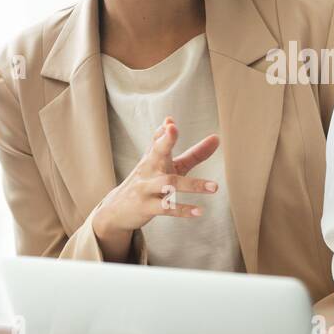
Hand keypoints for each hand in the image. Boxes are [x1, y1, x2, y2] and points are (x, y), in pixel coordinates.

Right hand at [90, 116, 219, 259]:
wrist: (117, 210)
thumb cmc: (150, 182)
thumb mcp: (169, 167)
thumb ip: (194, 154)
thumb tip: (216, 138)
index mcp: (153, 157)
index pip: (157, 139)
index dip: (163, 131)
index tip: (170, 122)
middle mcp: (148, 169)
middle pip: (156, 152)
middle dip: (165, 140)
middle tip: (172, 129)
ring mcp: (145, 188)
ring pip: (168, 183)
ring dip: (192, 185)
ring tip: (214, 187)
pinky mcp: (146, 207)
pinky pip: (166, 208)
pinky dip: (183, 210)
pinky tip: (199, 211)